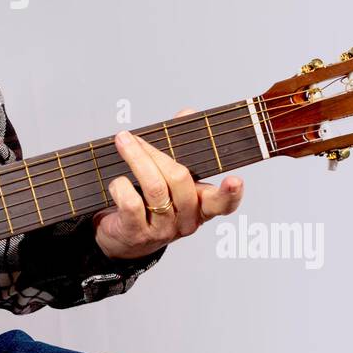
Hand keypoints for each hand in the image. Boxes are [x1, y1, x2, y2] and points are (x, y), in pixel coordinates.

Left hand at [95, 107, 244, 260]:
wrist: (119, 238)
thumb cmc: (146, 202)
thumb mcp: (165, 177)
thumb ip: (179, 147)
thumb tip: (187, 114)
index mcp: (201, 206)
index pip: (223, 203)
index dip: (231, 193)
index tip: (235, 180)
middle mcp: (186, 220)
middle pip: (180, 179)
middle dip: (153, 151)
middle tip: (130, 136)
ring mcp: (163, 230)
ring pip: (155, 188)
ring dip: (135, 159)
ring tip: (122, 142)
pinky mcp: (138, 234)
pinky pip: (132, 203)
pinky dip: (121, 185)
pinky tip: (117, 181)